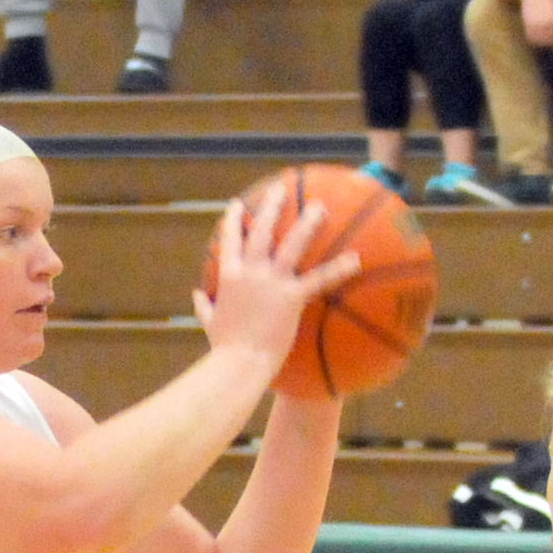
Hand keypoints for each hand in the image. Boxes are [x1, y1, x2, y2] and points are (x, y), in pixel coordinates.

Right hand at [194, 186, 361, 379]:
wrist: (238, 363)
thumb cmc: (224, 348)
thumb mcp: (209, 323)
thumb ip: (203, 306)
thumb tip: (196, 296)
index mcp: (230, 276)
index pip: (230, 239)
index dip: (234, 220)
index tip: (238, 205)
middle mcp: (251, 271)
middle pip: (262, 230)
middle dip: (272, 206)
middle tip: (281, 189)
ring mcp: (272, 281)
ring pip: (292, 244)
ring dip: (307, 223)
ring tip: (319, 207)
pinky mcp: (292, 297)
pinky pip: (319, 279)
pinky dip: (338, 268)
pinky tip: (356, 259)